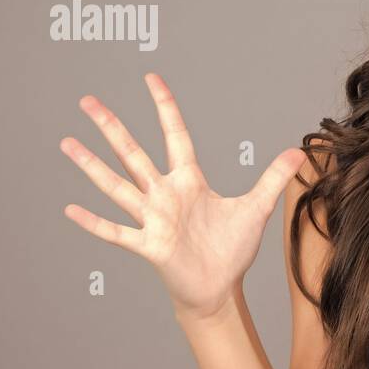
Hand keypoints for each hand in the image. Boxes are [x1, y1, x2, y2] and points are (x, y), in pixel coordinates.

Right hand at [60, 73, 307, 321]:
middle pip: (133, 153)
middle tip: (87, 101)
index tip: (151, 78)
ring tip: (67, 142)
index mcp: (189, 182)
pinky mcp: (150, 246)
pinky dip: (94, 223)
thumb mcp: (256, 208)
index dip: (165, 107)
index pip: (174, 135)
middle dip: (111, 127)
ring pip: (117, 186)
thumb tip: (301, 152)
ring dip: (92, 166)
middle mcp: (165, 195)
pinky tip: (70, 210)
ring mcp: (153, 219)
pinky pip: (117, 232)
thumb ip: (273, 178)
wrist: (220, 289)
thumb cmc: (231, 250)